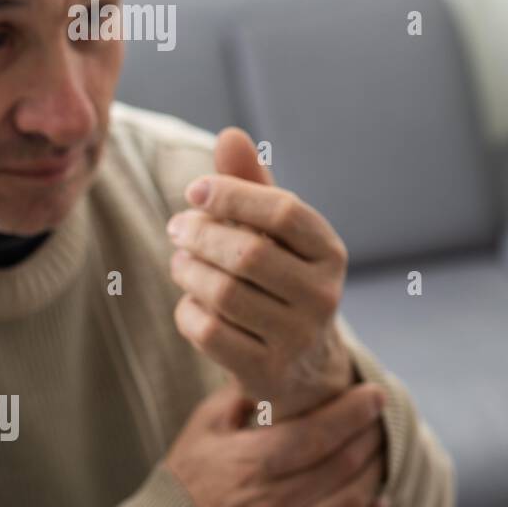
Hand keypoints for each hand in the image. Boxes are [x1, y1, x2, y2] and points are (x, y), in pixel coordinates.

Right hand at [166, 382, 388, 506]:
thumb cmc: (186, 480)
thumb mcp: (203, 429)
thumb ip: (241, 396)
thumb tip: (276, 367)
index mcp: (252, 463)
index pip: (317, 434)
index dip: (354, 412)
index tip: (377, 394)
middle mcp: (273, 502)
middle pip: (344, 463)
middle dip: (371, 435)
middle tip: (381, 417)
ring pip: (353, 500)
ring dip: (376, 471)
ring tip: (382, 450)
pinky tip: (380, 498)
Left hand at [168, 128, 351, 417]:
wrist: (305, 365)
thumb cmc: (282, 281)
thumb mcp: (277, 235)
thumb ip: (252, 187)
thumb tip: (231, 134)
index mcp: (331, 253)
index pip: (285, 212)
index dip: (233, 195)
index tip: (195, 191)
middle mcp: (324, 295)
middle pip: (248, 253)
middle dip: (200, 235)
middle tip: (176, 227)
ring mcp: (298, 337)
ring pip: (223, 293)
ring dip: (187, 271)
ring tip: (180, 261)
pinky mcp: (269, 371)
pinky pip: (209, 332)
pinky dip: (187, 310)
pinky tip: (190, 301)